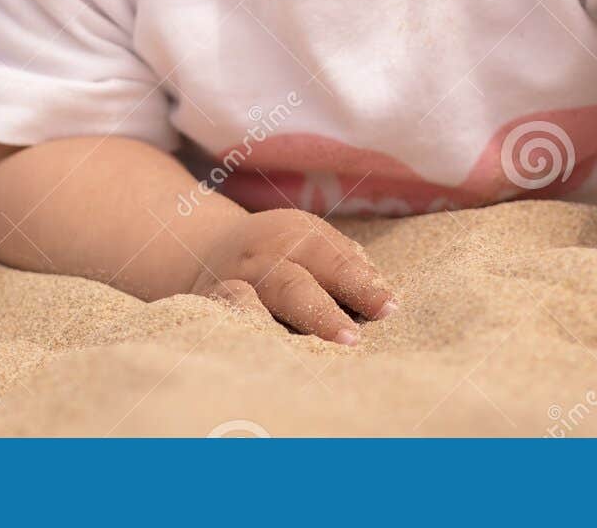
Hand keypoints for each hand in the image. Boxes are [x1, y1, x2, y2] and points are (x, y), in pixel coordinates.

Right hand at [187, 207, 398, 343]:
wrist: (210, 247)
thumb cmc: (283, 253)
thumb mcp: (313, 243)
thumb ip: (345, 266)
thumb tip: (380, 302)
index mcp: (297, 237)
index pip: (336, 263)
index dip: (362, 286)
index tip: (389, 309)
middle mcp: (262, 259)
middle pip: (293, 286)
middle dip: (321, 314)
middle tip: (350, 339)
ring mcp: (230, 284)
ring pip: (248, 304)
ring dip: (272, 331)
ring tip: (300, 358)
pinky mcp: (207, 308)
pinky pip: (218, 321)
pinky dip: (231, 331)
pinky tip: (249, 354)